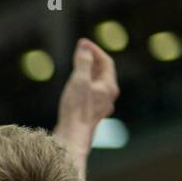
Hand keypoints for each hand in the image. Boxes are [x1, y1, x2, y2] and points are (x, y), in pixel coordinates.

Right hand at [54, 38, 119, 154]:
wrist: (72, 137)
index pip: (106, 62)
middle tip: (81, 53)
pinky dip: (85, 87)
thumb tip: (84, 46)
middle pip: (103, 73)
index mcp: (109, 86)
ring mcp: (101, 107)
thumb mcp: (79, 80)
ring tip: (77, 69)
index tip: (82, 44)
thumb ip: (83, 62)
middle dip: (92, 61)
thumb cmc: (76, 109)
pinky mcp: (91, 116)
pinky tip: (76, 90)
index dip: (95, 50)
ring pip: (97, 85)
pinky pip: (92, 96)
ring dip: (88, 74)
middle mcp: (109, 97)